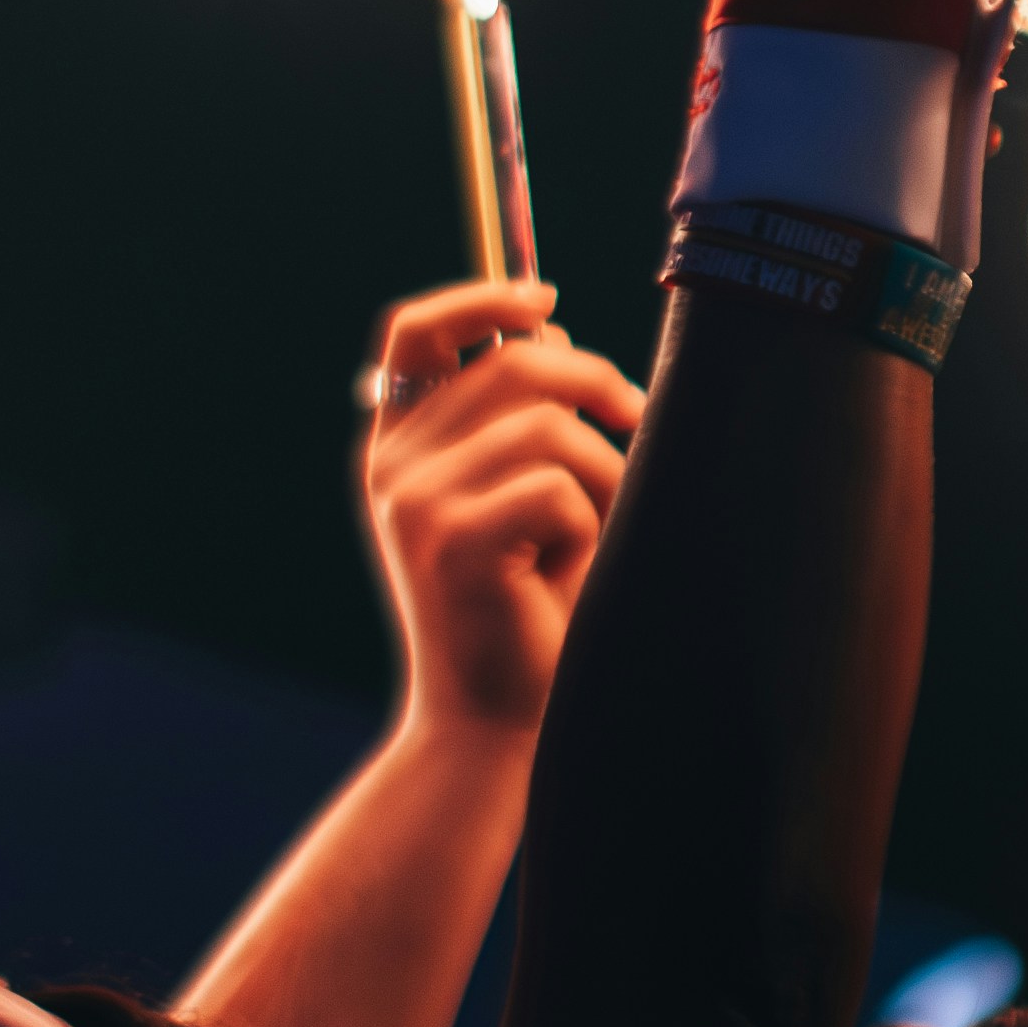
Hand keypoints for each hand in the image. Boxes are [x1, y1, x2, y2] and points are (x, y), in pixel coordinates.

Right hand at [359, 277, 646, 740]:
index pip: (416, 331)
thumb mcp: (506, 499)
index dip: (483, 297)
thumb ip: (511, 418)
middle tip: (636, 418)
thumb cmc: (516, 614)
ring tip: (599, 529)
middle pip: (512, 363)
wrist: (486, 728)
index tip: (546, 300)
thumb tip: (546, 326)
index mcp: (395, 448)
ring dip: (603, 473)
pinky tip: (569, 571)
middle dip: (594, 380)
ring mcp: (416, 503)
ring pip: (549, 428)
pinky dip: (588, 524)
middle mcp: (392, 467)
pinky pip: (557, 487)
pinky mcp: (454, 542)